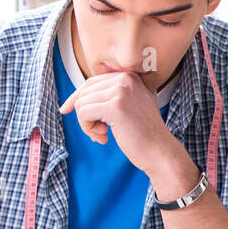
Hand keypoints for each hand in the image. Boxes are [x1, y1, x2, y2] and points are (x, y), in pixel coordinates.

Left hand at [60, 70, 179, 176]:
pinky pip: (83, 113)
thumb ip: (111, 96)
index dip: (77, 98)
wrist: (160, 152)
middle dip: (84, 114)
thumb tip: (74, 99)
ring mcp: (121, 91)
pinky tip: (103, 137)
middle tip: (99, 132)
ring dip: (86, 123)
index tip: (66, 110)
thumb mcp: (130, 106)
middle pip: (84, 92)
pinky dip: (87, 128)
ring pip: (81, 103)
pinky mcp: (115, 107)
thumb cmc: (144, 134)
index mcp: (129, 76)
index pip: (91, 82)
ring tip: (102, 135)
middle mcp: (125, 79)